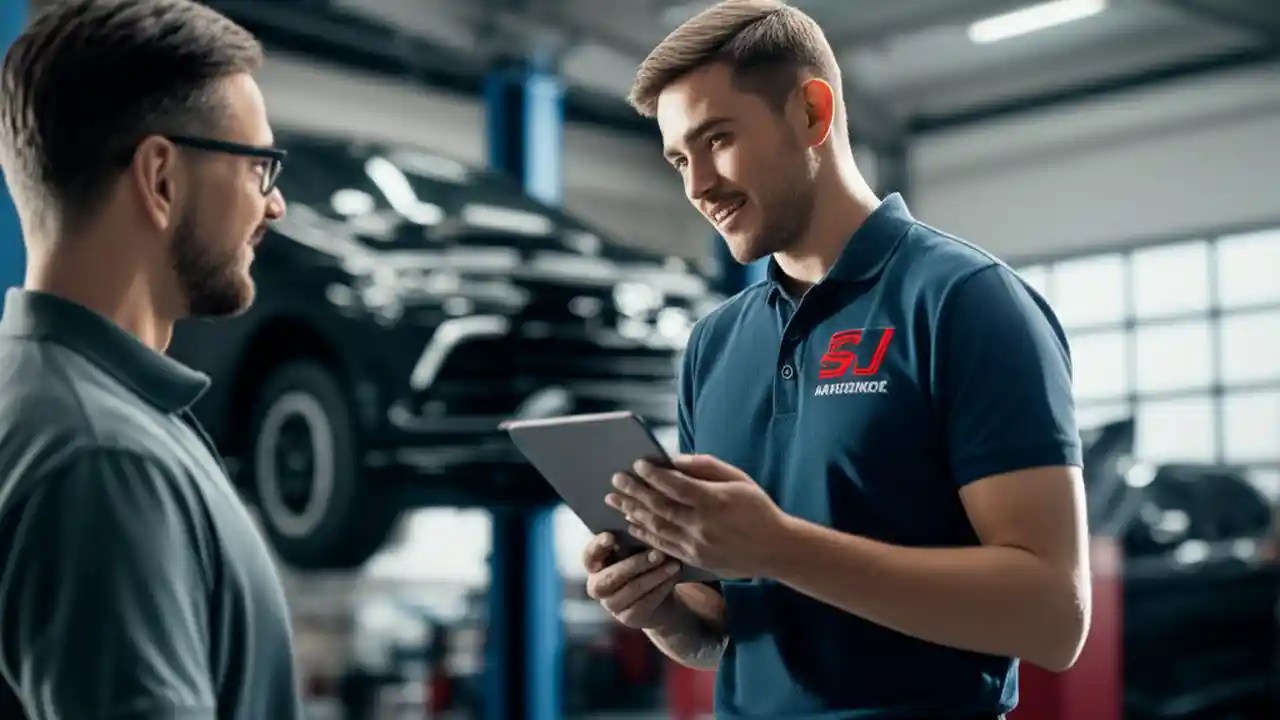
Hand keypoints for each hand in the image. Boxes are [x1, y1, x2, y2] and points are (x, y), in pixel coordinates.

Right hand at [583, 532, 682, 628]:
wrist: (662, 596)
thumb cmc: (645, 564)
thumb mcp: (638, 549)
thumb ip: (633, 538)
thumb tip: (638, 518)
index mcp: (595, 565)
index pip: (588, 556)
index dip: (597, 547)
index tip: (611, 536)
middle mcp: (598, 586)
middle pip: (609, 578)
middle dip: (634, 565)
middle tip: (658, 554)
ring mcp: (611, 605)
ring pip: (629, 591)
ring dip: (653, 577)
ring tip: (673, 565)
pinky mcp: (628, 618)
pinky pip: (643, 605)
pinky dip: (660, 590)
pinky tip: (673, 578)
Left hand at [606, 453, 792, 578]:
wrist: (775, 549)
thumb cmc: (758, 508)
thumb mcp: (739, 479)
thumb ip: (706, 467)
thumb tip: (674, 460)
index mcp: (715, 501)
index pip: (676, 485)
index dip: (653, 474)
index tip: (637, 464)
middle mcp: (702, 525)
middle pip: (660, 506)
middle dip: (635, 491)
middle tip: (616, 479)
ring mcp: (697, 545)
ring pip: (657, 527)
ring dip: (633, 512)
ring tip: (615, 500)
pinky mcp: (694, 559)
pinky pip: (663, 546)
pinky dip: (645, 533)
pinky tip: (631, 523)